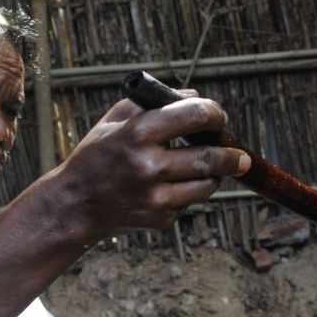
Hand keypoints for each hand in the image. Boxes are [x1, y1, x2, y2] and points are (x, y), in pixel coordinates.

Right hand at [60, 96, 249, 236]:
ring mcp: (155, 197)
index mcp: (138, 133)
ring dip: (214, 175)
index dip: (215, 114)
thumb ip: (155, 103)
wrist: (76, 204)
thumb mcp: (116, 120)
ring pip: (207, 184)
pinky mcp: (160, 219)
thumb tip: (196, 97)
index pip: (195, 115)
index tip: (219, 117)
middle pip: (211, 157)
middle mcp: (148, 165)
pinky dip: (188, 193)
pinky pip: (190, 203)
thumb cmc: (98, 155)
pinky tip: (171, 188)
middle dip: (233, 155)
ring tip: (207, 169)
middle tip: (241, 156)